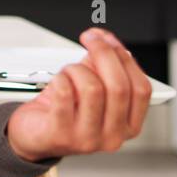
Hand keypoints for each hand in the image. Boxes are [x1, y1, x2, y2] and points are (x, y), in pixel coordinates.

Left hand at [6, 27, 153, 162]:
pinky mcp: (62, 135)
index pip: (141, 89)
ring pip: (92, 88)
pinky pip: (65, 93)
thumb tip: (105, 38)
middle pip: (119, 86)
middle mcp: (113, 136)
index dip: (125, 59)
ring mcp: (88, 139)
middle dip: (103, 53)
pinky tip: (57, 81)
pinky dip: (60, 78)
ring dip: (77, 69)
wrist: (35, 136)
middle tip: (89, 39)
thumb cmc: (64, 112)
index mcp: (128, 125)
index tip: (109, 40)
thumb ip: (102, 63)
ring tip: (68, 71)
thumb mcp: (90, 87)